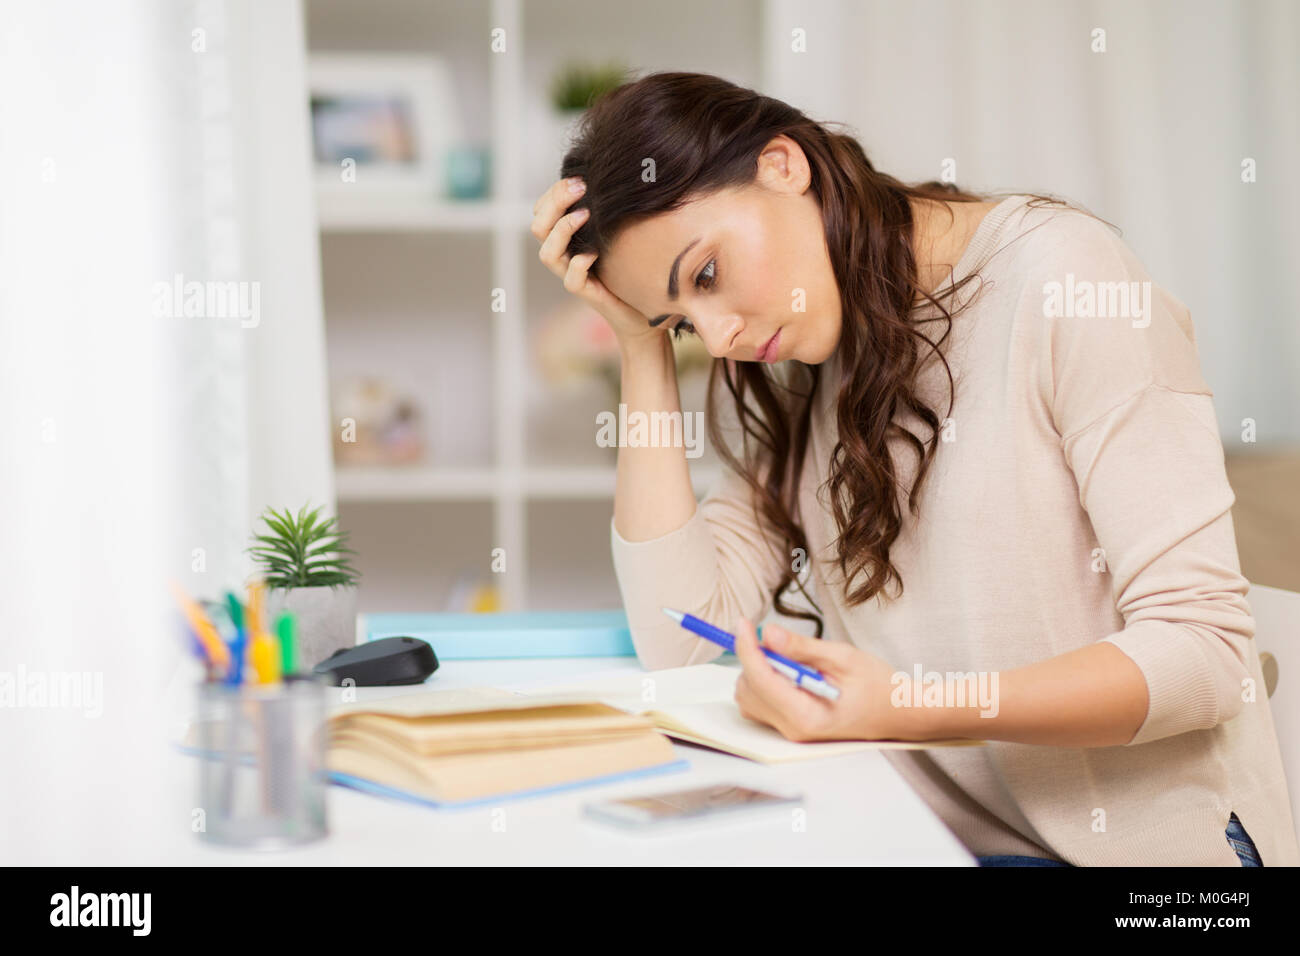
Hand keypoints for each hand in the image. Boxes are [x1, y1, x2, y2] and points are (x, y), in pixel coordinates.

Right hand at [530, 177, 660, 347]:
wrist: (641, 310)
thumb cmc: (628, 265)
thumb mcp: (615, 230)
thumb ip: (604, 210)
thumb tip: (610, 175)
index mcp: (564, 238)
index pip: (541, 211)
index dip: (553, 193)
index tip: (579, 177)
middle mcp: (562, 255)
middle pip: (538, 226)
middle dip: (555, 203)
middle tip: (580, 186)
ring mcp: (571, 275)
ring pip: (547, 253)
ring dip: (563, 230)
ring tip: (586, 214)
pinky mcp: (586, 293)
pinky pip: (571, 280)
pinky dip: (578, 265)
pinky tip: (594, 253)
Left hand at [732, 617, 919, 742]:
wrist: (898, 713)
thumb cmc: (878, 686)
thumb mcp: (843, 657)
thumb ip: (802, 647)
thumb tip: (767, 633)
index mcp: (806, 715)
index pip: (760, 679)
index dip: (747, 647)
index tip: (743, 622)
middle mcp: (793, 729)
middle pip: (749, 689)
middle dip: (755, 659)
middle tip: (779, 641)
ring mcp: (791, 732)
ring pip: (749, 698)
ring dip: (758, 671)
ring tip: (790, 659)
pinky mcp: (790, 728)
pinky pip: (760, 704)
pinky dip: (764, 683)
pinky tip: (790, 673)